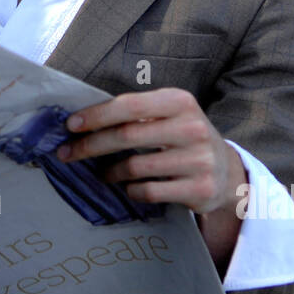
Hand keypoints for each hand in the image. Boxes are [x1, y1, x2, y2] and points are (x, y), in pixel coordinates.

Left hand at [57, 88, 245, 216]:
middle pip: (128, 136)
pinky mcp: (199, 189)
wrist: (226, 171)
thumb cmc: (183, 137)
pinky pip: (149, 191)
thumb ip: (136, 114)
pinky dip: (132, 190)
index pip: (130, 105)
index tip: (70, 125)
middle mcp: (193, 127)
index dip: (97, 115)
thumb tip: (82, 121)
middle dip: (91, 145)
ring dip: (111, 172)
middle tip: (67, 153)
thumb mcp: (169, 115)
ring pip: (136, 167)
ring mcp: (199, 160)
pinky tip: (129, 187)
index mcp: (181, 102)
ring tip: (103, 173)